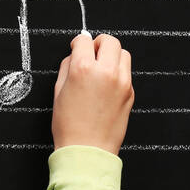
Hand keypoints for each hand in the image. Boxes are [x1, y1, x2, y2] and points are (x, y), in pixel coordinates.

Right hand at [51, 32, 133, 156]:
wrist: (87, 149)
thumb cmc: (69, 125)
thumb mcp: (58, 91)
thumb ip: (67, 67)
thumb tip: (75, 55)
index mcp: (83, 69)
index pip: (84, 40)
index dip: (78, 42)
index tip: (77, 47)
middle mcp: (105, 72)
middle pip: (110, 41)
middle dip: (98, 43)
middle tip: (91, 53)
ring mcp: (122, 82)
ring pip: (123, 53)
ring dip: (112, 55)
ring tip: (101, 68)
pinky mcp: (130, 93)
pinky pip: (126, 72)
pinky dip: (118, 72)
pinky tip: (106, 85)